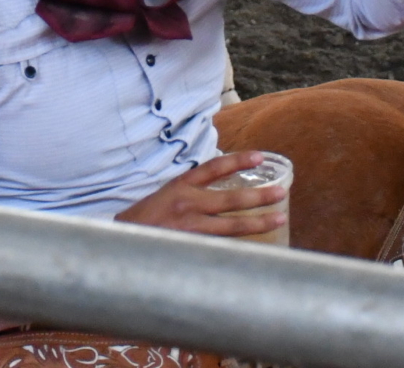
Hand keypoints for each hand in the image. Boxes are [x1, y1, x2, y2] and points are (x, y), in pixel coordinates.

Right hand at [114, 152, 286, 237]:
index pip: (214, 168)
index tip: (260, 158)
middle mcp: (188, 203)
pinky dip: (240, 244)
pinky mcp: (191, 244)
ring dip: (258, 222)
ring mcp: (190, 226)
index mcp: (181, 185)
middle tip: (281, 192)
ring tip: (280, 218)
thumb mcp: (168, 194)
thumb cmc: (147, 217)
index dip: (237, 161)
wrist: (123, 239)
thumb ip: (194, 192)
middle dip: (258, 196)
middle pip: (230, 199)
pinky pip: (221, 243)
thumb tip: (224, 190)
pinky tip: (259, 246)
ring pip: (231, 225)